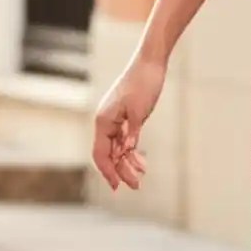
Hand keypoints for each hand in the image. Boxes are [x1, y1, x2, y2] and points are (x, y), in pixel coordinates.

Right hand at [92, 58, 163, 190]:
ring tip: (140, 177)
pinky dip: (132, 152)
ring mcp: (115, 120)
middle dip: (121, 171)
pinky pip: (125, 140)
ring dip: (127, 164)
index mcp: (103, 121)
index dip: (108, 171)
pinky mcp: (125, 118)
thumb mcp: (140, 112)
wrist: (150, 64)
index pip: (101, 153)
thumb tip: (128, 151)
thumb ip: (133, 133)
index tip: (117, 186)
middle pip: (110, 154)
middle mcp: (106, 122)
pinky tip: (141, 162)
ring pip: (118, 149)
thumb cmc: (144, 84)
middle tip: (136, 186)